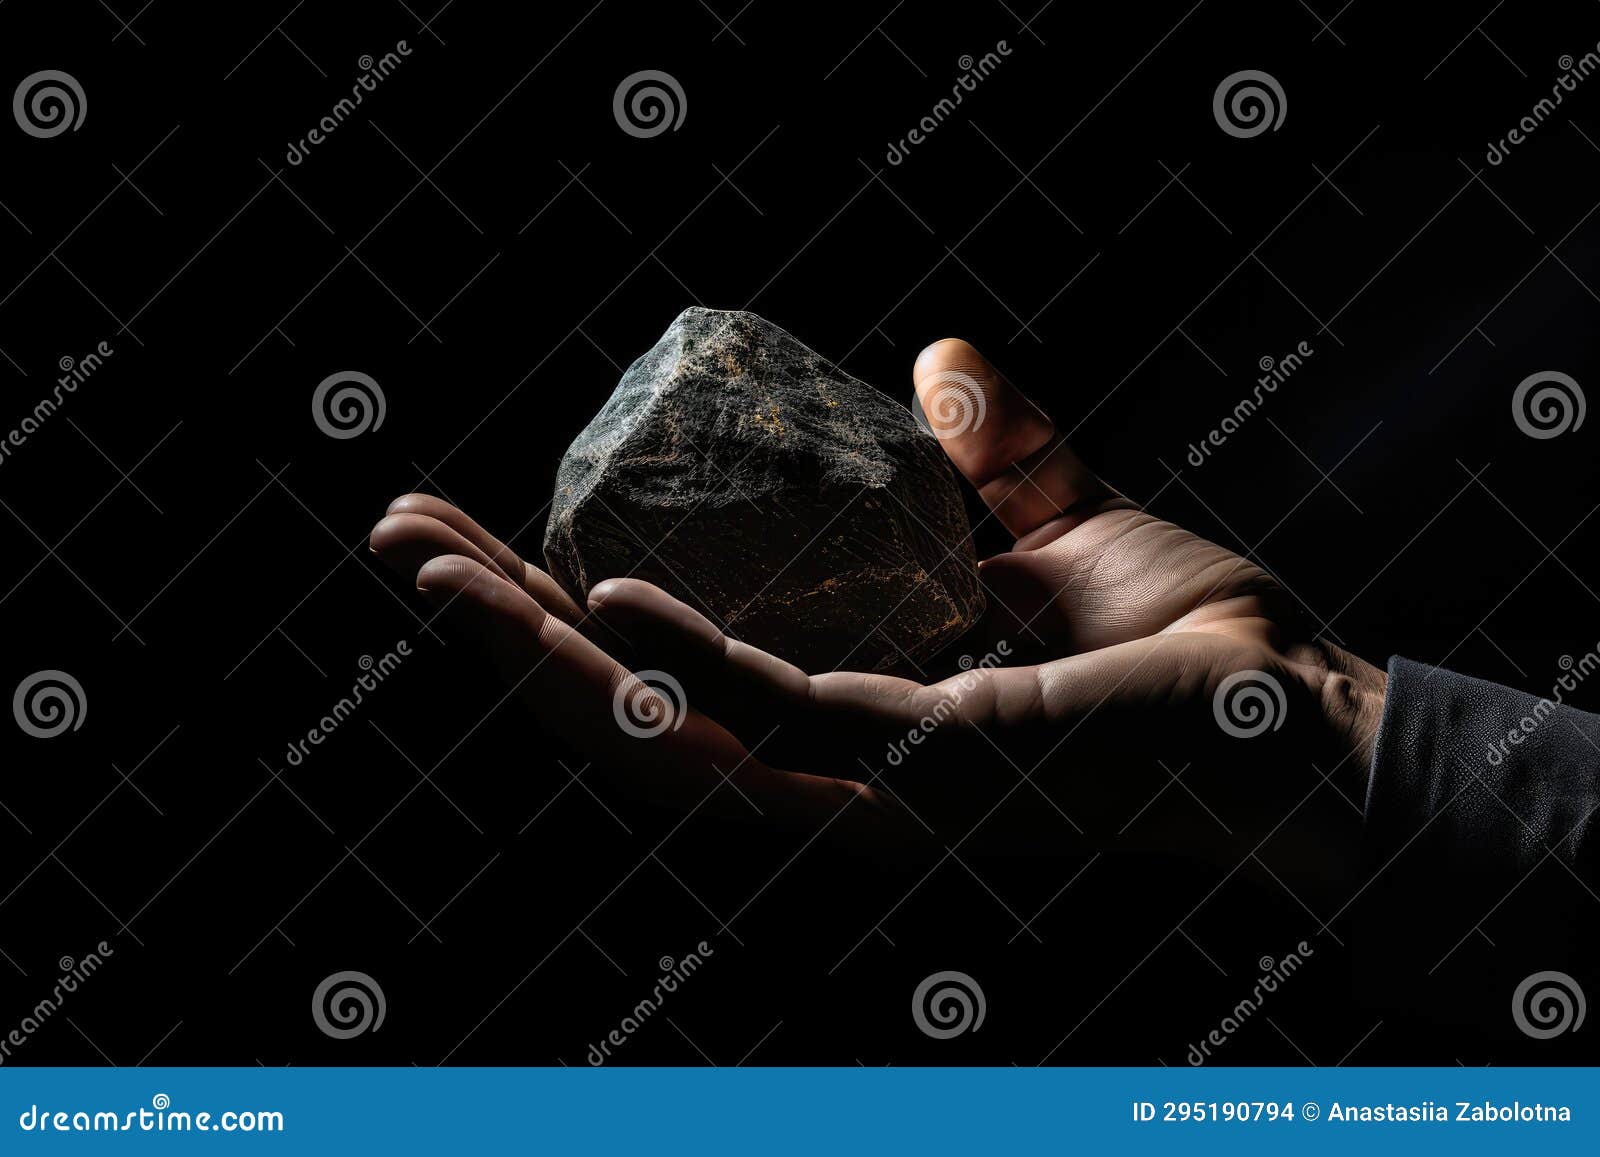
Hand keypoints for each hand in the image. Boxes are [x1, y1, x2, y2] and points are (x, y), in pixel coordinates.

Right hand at [369, 339, 1386, 884]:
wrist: (1305, 717)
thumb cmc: (1186, 648)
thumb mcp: (1054, 527)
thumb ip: (980, 464)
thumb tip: (932, 363)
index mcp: (843, 719)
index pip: (668, 671)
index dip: (558, 604)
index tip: (482, 524)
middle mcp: (834, 773)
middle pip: (631, 712)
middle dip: (508, 631)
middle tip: (403, 543)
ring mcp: (874, 791)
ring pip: (668, 736)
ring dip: (540, 661)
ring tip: (431, 574)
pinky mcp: (933, 776)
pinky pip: (783, 723)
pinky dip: (682, 668)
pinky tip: (596, 604)